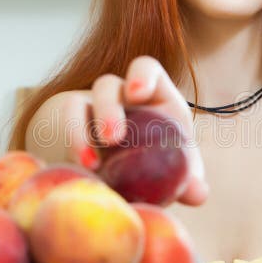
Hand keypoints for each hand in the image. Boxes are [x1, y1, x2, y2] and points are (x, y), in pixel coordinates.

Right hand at [58, 56, 207, 205]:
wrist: (135, 179)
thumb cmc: (164, 167)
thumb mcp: (181, 173)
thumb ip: (191, 181)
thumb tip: (198, 194)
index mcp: (154, 96)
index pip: (145, 68)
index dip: (140, 75)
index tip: (137, 94)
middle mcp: (120, 97)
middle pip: (107, 86)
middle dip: (108, 109)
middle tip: (112, 139)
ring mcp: (92, 111)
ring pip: (76, 104)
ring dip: (79, 130)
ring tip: (91, 163)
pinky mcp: (73, 131)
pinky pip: (63, 131)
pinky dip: (71, 147)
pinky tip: (83, 169)